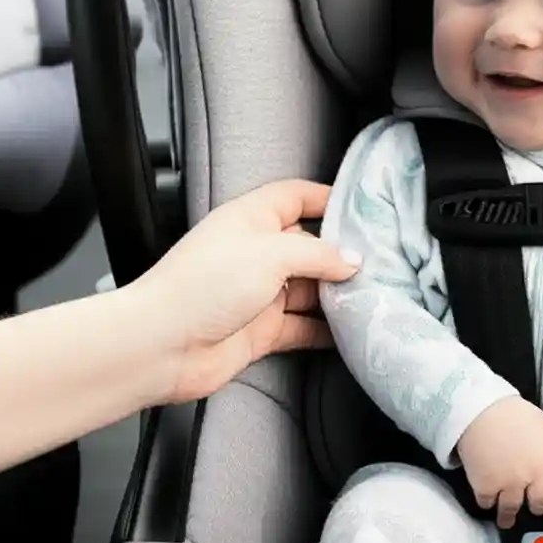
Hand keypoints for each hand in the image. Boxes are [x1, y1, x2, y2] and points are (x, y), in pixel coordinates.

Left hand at [126, 179, 361, 403]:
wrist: (162, 346)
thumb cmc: (201, 287)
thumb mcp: (270, 254)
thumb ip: (319, 255)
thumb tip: (351, 260)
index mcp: (251, 220)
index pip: (295, 197)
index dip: (326, 198)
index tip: (361, 209)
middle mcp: (256, 253)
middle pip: (310, 247)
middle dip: (341, 255)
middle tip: (379, 263)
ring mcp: (259, 293)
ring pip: (310, 290)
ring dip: (337, 296)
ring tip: (371, 298)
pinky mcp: (262, 330)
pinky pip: (303, 327)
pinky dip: (325, 331)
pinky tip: (348, 332)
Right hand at [456, 396, 542, 528]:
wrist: (481, 410)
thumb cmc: (512, 412)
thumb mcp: (541, 427)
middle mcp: (534, 476)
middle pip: (542, 503)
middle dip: (537, 505)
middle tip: (533, 506)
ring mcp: (510, 484)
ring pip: (513, 509)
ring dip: (509, 514)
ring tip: (506, 519)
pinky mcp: (486, 488)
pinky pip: (487, 503)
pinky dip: (487, 501)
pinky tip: (487, 500)